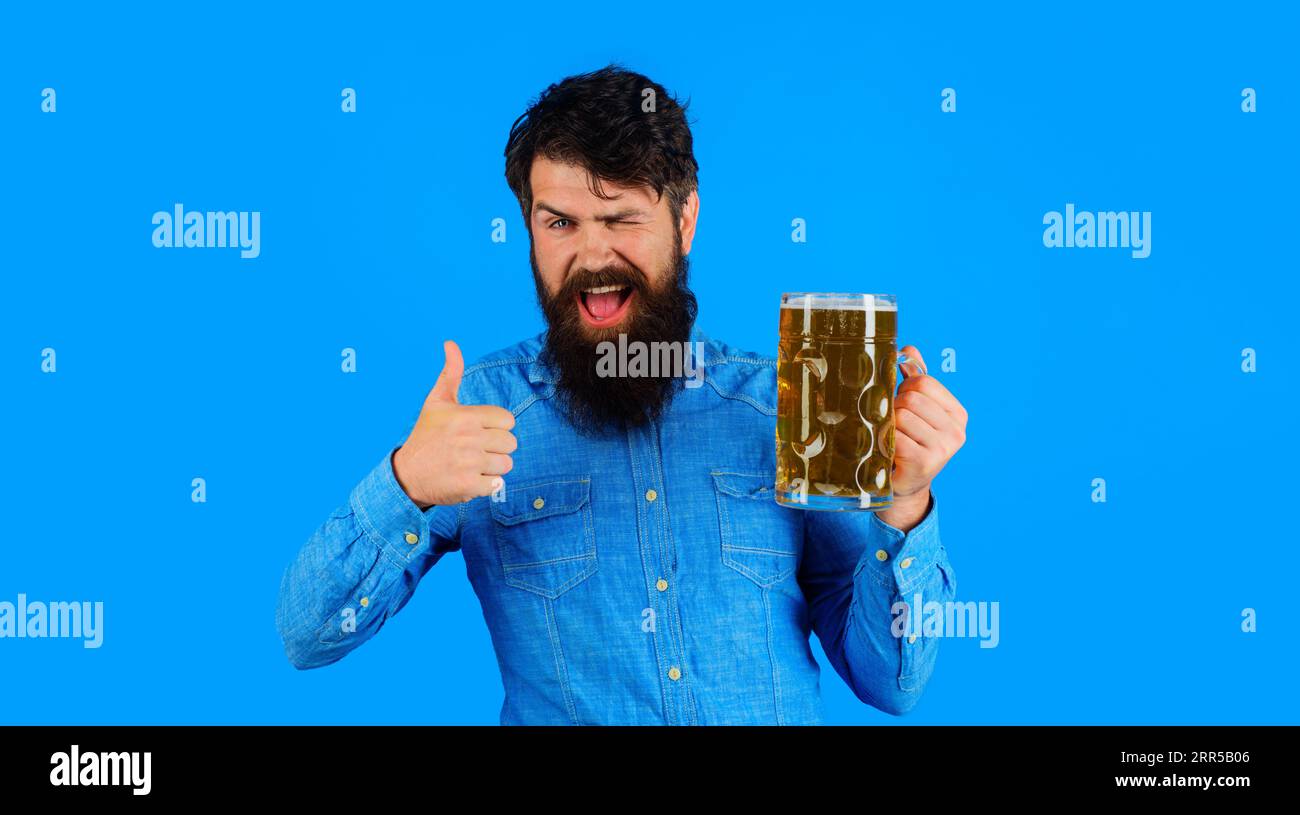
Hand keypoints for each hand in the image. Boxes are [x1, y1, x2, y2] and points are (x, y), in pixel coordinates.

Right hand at [391, 340, 517, 508]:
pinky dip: (486, 485)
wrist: (406, 475)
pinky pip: (497, 485)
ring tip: (471, 465)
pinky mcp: (469, 486)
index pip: (508, 420)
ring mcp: (469, 463)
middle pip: (511, 443)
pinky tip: (469, 479)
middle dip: (496, 448)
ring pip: (506, 464)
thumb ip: (450, 373)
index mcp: (466, 416)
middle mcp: (469, 438)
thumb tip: (451, 343)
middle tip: (475, 450)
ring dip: (492, 468)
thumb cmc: (426, 436)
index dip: (496, 427)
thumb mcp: (436, 402)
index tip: (478, 431)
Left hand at [877, 346, 967, 530]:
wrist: (904, 484)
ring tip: (891, 438)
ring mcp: (943, 449)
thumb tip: (908, 349)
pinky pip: (894, 437)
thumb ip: (915, 380)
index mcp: (957, 414)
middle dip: (894, 407)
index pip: (925, 382)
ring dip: (888, 425)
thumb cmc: (909, 442)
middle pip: (911, 398)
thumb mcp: (916, 410)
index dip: (905, 389)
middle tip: (893, 425)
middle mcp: (956, 431)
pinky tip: (889, 451)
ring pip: (901, 416)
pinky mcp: (924, 462)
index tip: (902, 404)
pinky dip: (885, 441)